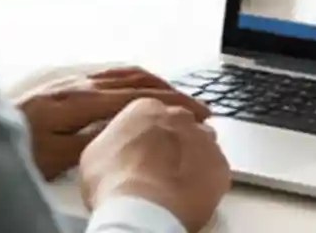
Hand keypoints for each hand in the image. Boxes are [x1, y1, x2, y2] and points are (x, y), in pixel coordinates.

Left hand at [16, 66, 209, 179]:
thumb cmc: (17, 146)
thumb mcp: (58, 155)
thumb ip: (95, 140)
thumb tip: (131, 130)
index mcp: (84, 99)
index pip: (141, 97)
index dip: (174, 104)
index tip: (198, 114)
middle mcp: (81, 83)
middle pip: (139, 79)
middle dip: (173, 92)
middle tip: (198, 107)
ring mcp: (73, 81)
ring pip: (125, 73)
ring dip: (156, 82)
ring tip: (177, 97)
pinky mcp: (66, 85)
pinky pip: (111, 75)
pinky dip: (135, 80)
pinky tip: (138, 90)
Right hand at [80, 97, 231, 232]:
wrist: (141, 207)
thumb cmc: (114, 182)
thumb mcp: (95, 153)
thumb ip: (112, 141)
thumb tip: (114, 149)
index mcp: (146, 108)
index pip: (153, 114)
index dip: (150, 135)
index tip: (146, 149)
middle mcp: (178, 116)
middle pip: (181, 126)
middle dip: (174, 142)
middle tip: (161, 166)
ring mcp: (203, 139)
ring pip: (202, 145)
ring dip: (193, 159)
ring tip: (177, 183)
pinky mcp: (220, 164)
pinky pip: (216, 170)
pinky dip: (207, 181)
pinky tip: (190, 195)